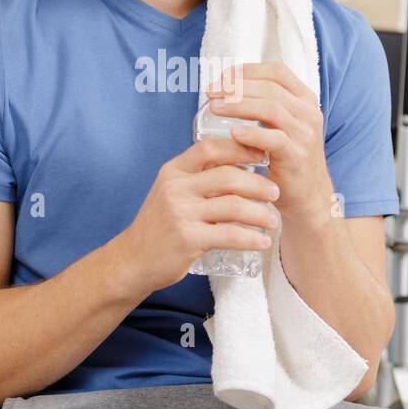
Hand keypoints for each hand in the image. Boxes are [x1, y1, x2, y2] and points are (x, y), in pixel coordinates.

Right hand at [114, 136, 280, 297]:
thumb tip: (239, 164)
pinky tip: (262, 242)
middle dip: (258, 184)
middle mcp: (175, 188)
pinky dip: (251, 238)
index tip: (262, 156)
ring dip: (260, 213)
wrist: (132, 260)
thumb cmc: (158, 226)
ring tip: (272, 220)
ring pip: (234, 206)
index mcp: (172, 171)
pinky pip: (230, 235)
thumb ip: (196, 178)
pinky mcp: (188, 239)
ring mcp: (180, 214)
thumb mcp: (170, 192)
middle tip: (275, 193)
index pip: (210, 148)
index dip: (240, 148)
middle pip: (228, 176)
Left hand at [204, 62, 334, 226]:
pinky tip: (233, 133)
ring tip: (215, 107)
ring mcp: (305, 134)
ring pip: (271, 108)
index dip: (247, 70)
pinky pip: (275, 139)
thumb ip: (262, 107)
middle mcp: (308, 112)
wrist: (307, 197)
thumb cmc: (285, 159)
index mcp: (304, 99)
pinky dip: (252, 133)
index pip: (276, 71)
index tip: (222, 78)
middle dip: (236, 86)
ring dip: (239, 105)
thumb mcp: (279, 126)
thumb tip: (223, 90)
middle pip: (270, 87)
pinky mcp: (298, 156)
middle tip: (210, 91)